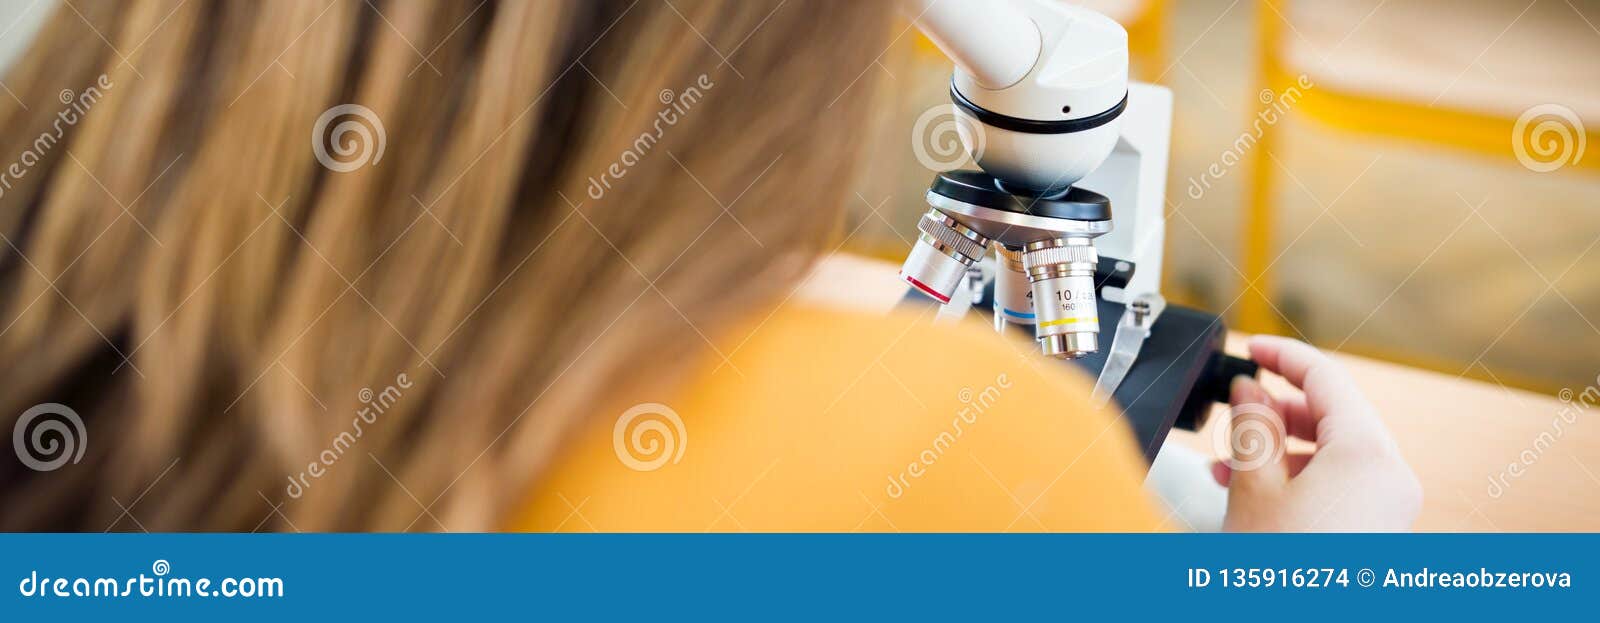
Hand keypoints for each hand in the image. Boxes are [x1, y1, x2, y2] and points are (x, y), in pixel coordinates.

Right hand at [1212, 335, 1421, 531]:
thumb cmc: (1283, 571)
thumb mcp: (1254, 489)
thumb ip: (1252, 427)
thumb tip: (1249, 390)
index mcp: (1367, 455)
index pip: (1327, 377)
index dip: (1283, 356)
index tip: (1251, 350)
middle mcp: (1391, 477)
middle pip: (1332, 415)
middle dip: (1276, 412)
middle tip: (1234, 415)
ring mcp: (1390, 507)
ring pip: (1333, 452)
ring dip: (1281, 450)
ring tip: (1231, 468)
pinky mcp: (1378, 530)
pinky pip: (1339, 483)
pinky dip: (1299, 477)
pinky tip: (1258, 494)